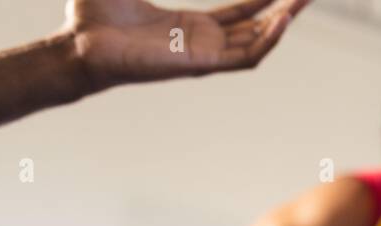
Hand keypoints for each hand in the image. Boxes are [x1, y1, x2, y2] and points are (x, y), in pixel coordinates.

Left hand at [67, 0, 307, 89]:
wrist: (78, 44)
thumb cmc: (94, 14)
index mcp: (190, 25)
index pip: (240, 13)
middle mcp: (203, 42)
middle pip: (256, 27)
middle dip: (283, 9)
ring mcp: (205, 55)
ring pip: (257, 42)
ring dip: (282, 23)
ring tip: (302, 2)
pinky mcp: (202, 66)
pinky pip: (245, 58)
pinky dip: (266, 41)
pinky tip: (280, 21)